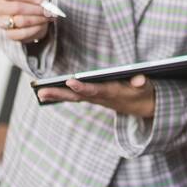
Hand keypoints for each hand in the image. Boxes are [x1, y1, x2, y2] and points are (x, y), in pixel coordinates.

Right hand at [0, 0, 53, 43]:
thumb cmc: (33, 0)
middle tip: (48, 9)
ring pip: (20, 21)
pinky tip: (42, 25)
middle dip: (35, 8)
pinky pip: (22, 33)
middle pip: (16, 8)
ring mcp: (2, 22)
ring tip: (47, 17)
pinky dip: (35, 29)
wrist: (33, 16)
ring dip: (38, 19)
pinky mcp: (9, 35)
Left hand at [36, 73, 155, 117]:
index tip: (70, 82)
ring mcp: (97, 99)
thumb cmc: (144, 92)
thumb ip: (142, 82)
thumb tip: (139, 79)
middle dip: (61, 94)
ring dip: (57, 95)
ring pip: (74, 98)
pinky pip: (75, 97)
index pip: (96, 90)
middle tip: (43, 92)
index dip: (84, 87)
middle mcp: (102, 98)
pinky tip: (47, 92)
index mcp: (114, 93)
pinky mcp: (94, 98)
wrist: (144, 107)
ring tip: (39, 92)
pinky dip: (61, 95)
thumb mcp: (146, 87)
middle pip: (79, 96)